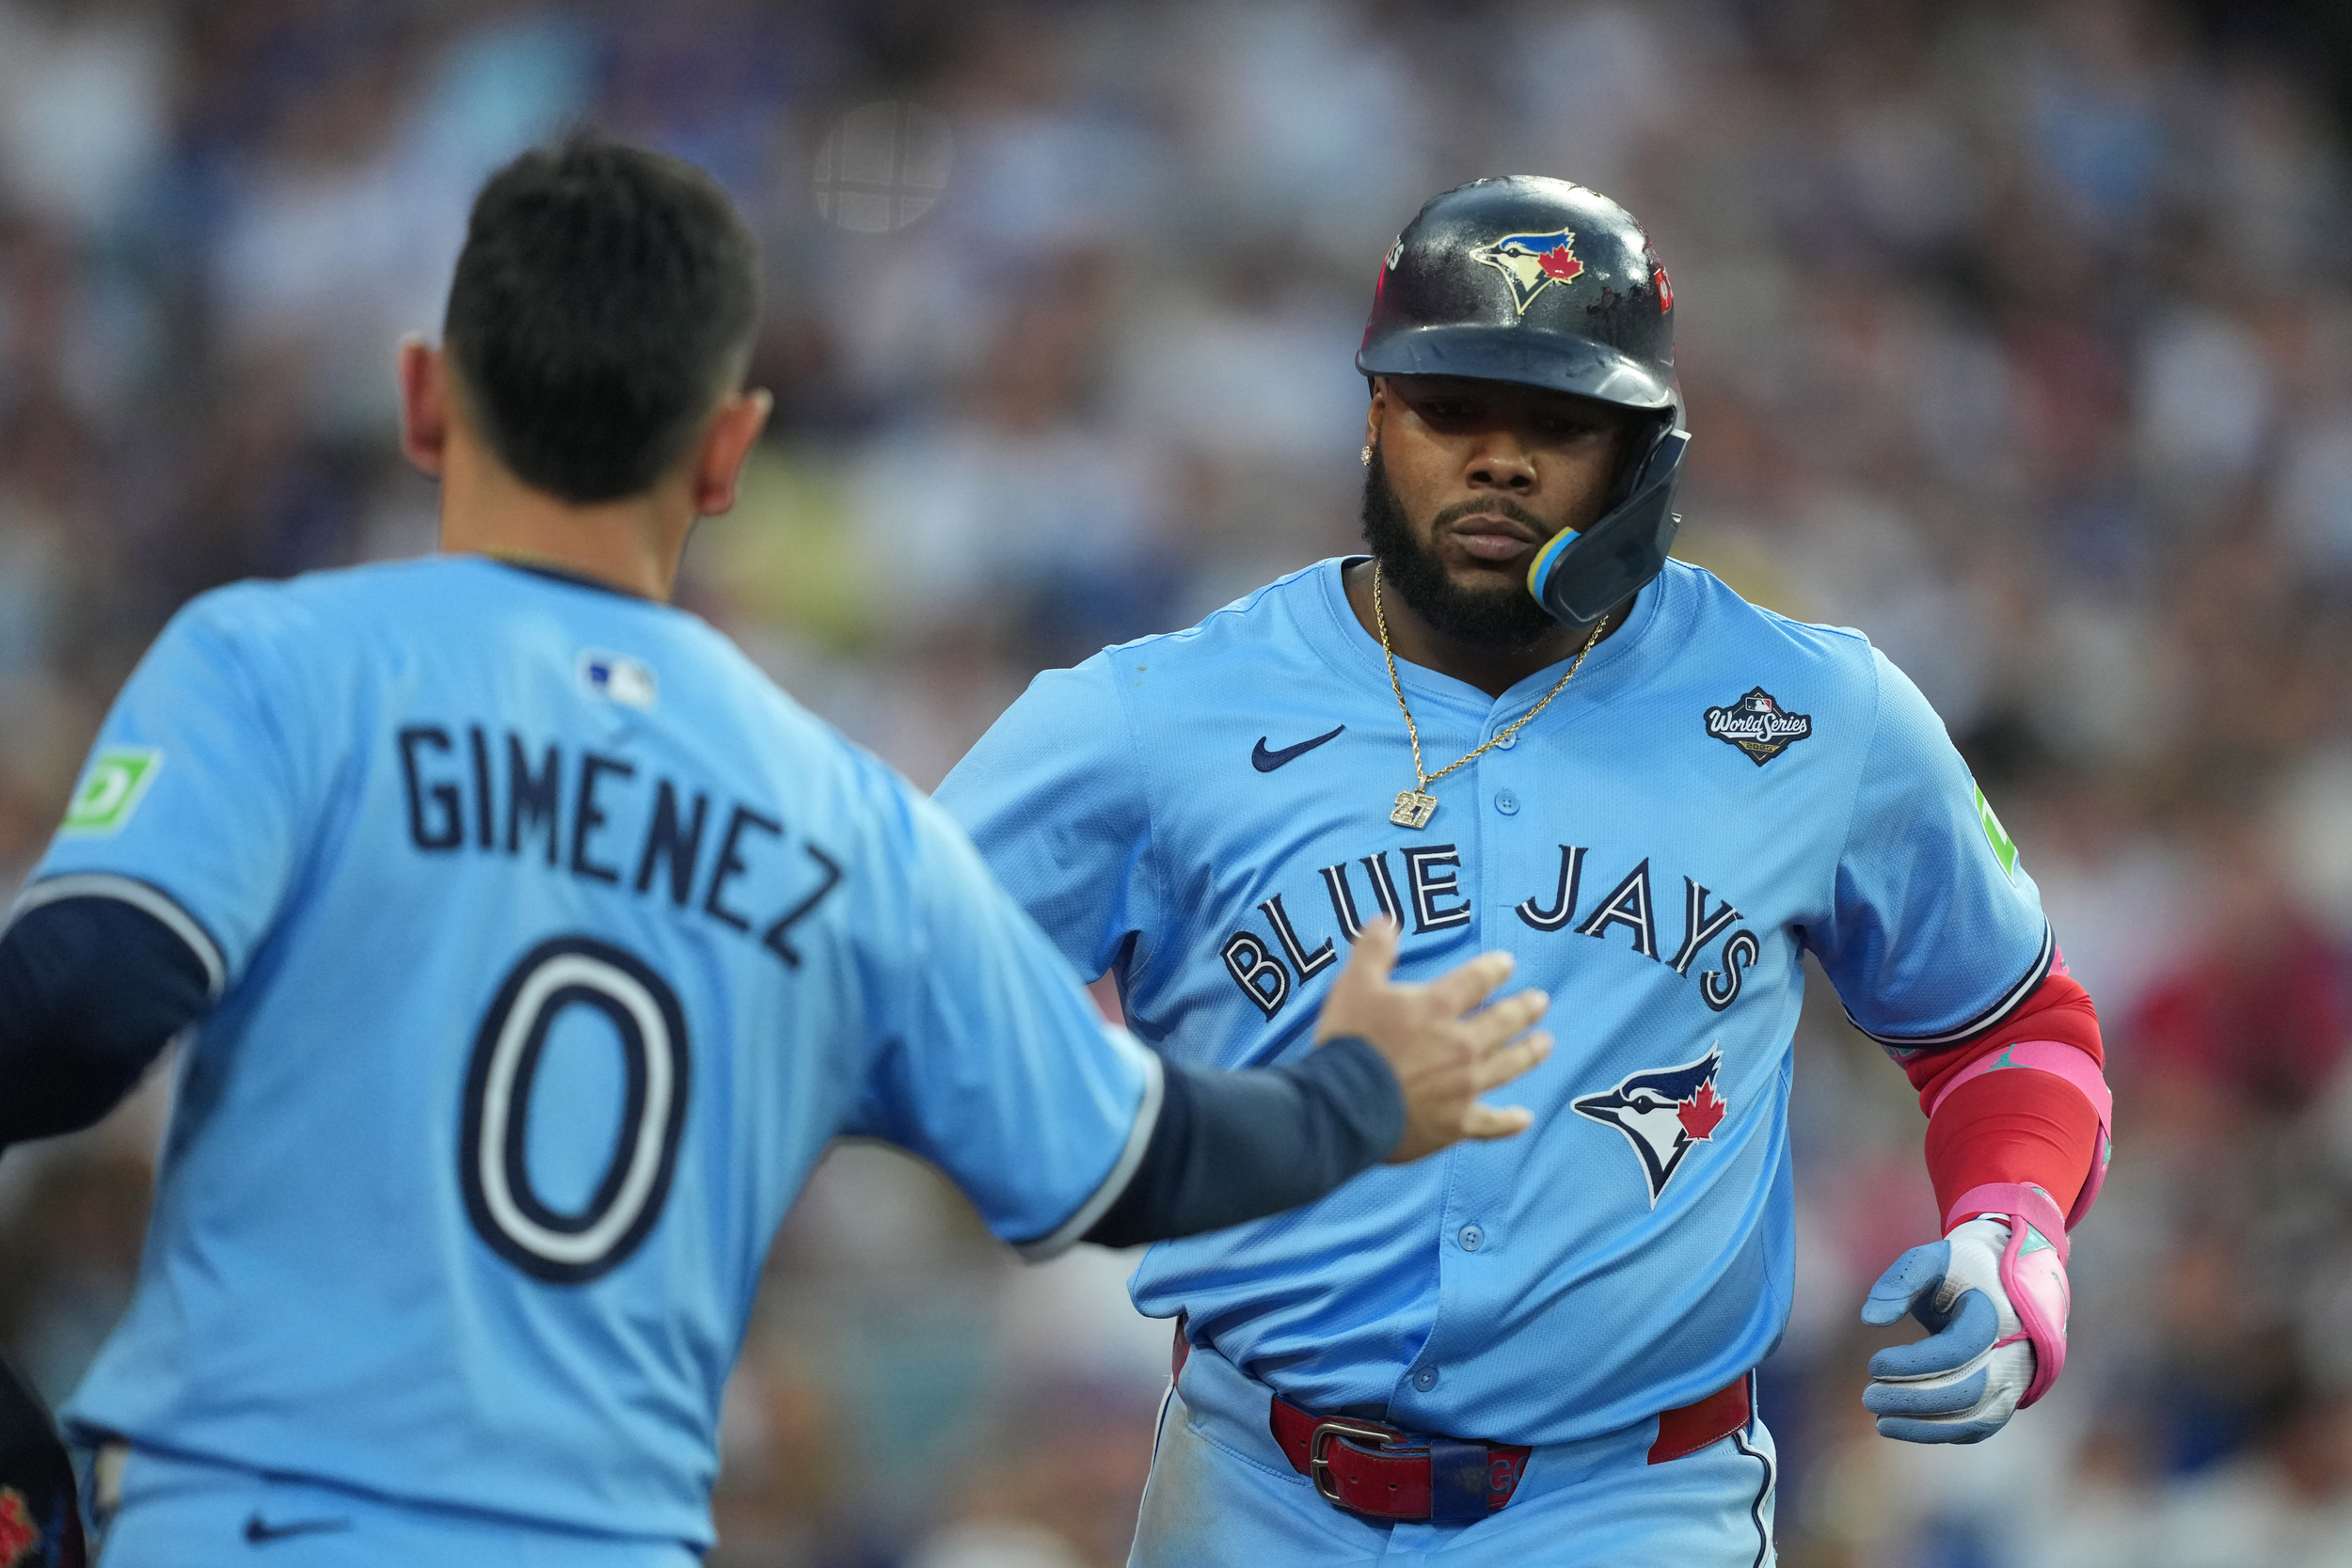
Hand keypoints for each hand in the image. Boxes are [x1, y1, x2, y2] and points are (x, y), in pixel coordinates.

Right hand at [1312, 917, 1551, 1162]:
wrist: (1344, 1106)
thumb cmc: (1350, 1042)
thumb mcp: (1354, 984)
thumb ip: (1374, 950)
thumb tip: (1387, 919)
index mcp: (1438, 1007)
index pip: (1476, 980)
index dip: (1493, 969)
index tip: (1507, 964)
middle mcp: (1461, 1044)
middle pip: (1502, 1022)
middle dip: (1523, 1009)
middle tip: (1541, 1001)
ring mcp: (1464, 1086)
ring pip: (1507, 1066)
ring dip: (1528, 1053)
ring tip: (1546, 1043)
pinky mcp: (1457, 1123)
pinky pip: (1491, 1123)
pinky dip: (1509, 1121)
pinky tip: (1524, 1118)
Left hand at [1860, 1214, 2070, 1442]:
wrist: (2009, 1285)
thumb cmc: (1962, 1271)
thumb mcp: (1931, 1260)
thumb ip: (1900, 1282)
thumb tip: (1870, 1319)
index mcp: (1996, 1316)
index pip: (1958, 1350)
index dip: (1914, 1363)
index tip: (1873, 1364)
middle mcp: (2014, 1354)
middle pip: (1968, 1391)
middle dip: (1914, 1399)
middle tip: (1868, 1397)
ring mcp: (2015, 1381)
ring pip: (1976, 1419)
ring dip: (1925, 1426)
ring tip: (1880, 1421)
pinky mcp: (2007, 1399)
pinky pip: (1978, 1427)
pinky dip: (1941, 1432)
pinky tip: (1903, 1426)